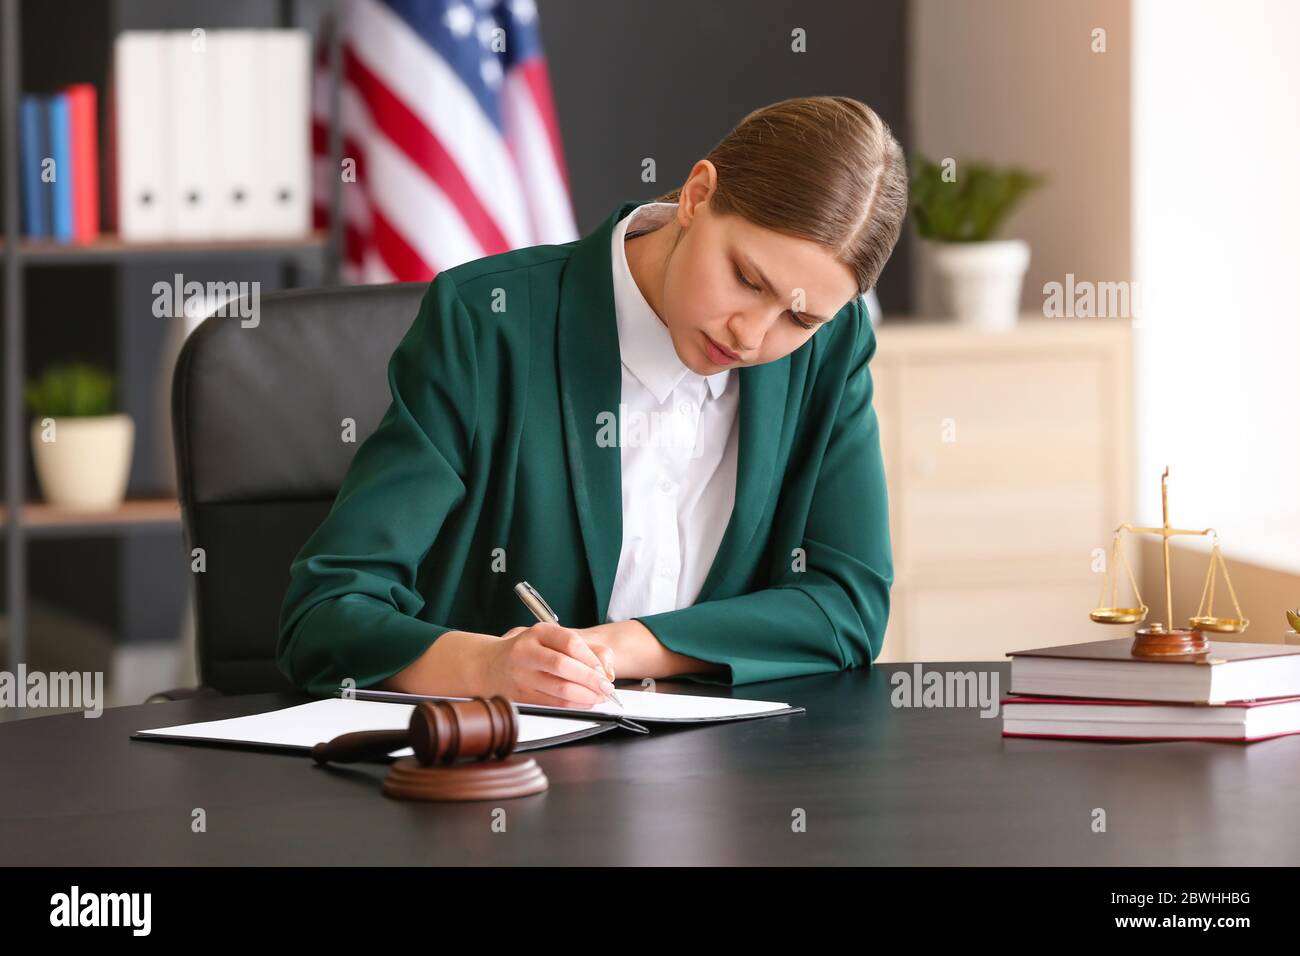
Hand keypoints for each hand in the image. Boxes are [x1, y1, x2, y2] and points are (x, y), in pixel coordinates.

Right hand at [479, 622, 616, 707]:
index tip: (603, 670)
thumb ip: (587, 647)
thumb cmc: (530, 650)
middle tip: (606, 687)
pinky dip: (574, 705)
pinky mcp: (521, 696)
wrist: (490, 665)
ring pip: (559, 689)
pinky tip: (584, 702)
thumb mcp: (554, 639)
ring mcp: (522, 675)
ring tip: (599, 696)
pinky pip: (553, 704)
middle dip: (591, 679)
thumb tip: (607, 669)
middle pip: (564, 666)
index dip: (591, 658)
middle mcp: (527, 652)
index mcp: (538, 632)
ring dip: (585, 696)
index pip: (570, 642)